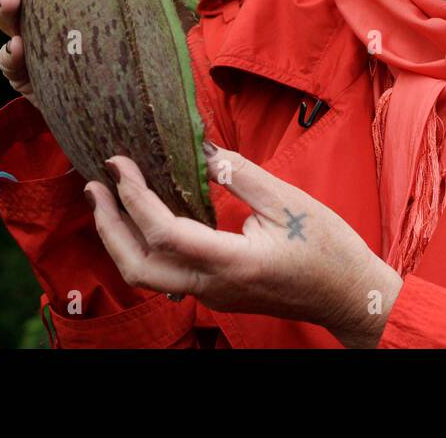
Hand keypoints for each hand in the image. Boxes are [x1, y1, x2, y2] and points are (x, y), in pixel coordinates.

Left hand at [87, 145, 404, 347]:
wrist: (351, 296)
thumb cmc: (328, 248)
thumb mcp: (288, 201)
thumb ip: (241, 175)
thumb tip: (201, 148)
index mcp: (232, 262)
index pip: (164, 232)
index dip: (134, 196)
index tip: (119, 163)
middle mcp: (214, 286)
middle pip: (139, 267)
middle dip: (109, 226)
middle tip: (94, 186)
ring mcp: (213, 294)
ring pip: (148, 276)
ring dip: (121, 238)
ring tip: (107, 200)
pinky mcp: (217, 292)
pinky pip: (168, 274)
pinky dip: (145, 244)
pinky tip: (143, 217)